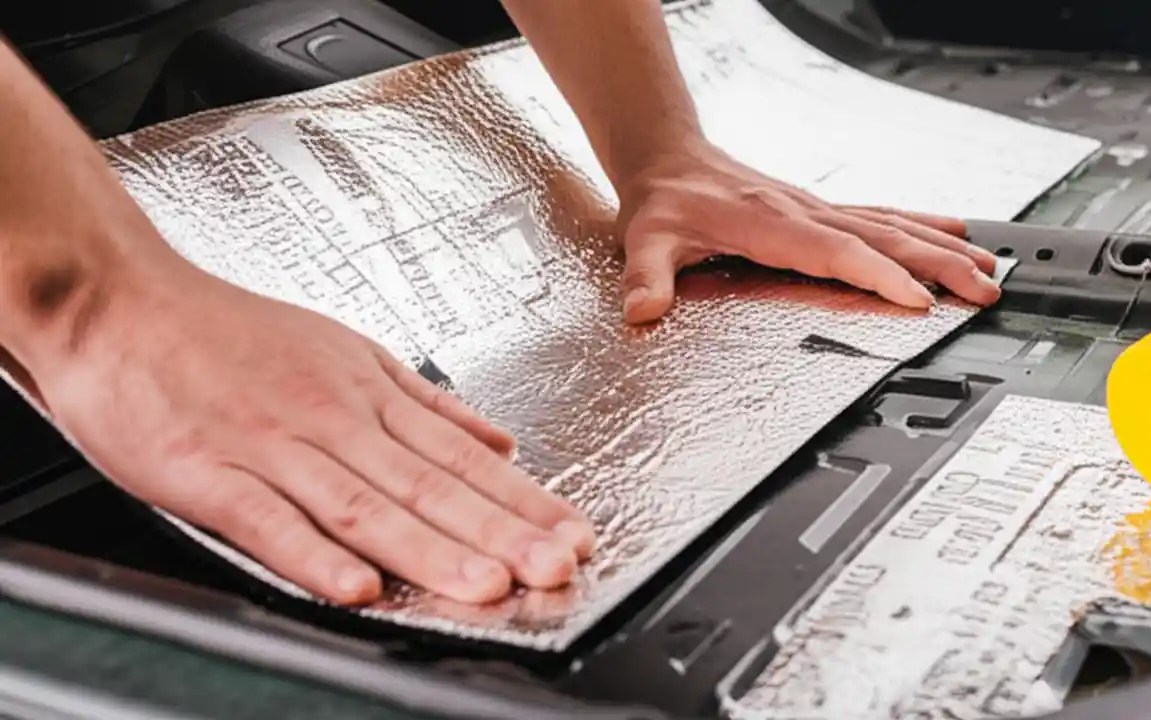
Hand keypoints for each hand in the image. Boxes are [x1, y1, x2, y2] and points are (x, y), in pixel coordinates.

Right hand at [32, 260, 595, 605]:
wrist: (119, 303)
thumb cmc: (227, 331)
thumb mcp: (347, 350)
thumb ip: (428, 402)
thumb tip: (500, 440)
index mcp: (369, 392)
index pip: (462, 456)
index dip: (523, 498)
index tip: (571, 531)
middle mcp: (332, 418)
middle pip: (429, 485)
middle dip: (501, 531)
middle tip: (555, 567)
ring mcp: (271, 446)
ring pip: (365, 505)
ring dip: (431, 550)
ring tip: (488, 585)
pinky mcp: (208, 472)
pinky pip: (268, 520)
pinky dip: (314, 554)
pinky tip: (358, 586)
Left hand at [614, 139, 1002, 323]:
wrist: (669, 160)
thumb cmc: (664, 203)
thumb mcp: (645, 241)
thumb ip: (647, 277)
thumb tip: (643, 310)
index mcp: (769, 222)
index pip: (836, 250)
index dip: (879, 274)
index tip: (918, 299)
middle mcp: (803, 211)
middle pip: (883, 237)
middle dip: (937, 264)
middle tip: (984, 290)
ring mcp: (818, 208)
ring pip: (893, 225)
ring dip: (942, 247)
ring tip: (988, 269)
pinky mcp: (822, 210)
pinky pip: (881, 216)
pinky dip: (923, 224)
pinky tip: (955, 232)